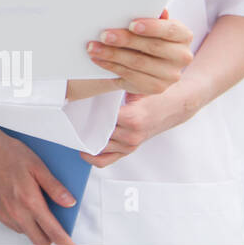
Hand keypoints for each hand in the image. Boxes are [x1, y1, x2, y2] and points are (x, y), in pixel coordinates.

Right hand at [0, 124, 76, 244]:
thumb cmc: (6, 152)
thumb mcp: (37, 165)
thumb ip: (55, 187)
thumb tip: (69, 202)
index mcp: (29, 200)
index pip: (53, 232)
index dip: (65, 242)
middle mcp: (15, 211)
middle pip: (39, 241)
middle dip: (50, 237)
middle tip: (57, 226)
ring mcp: (3, 213)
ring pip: (25, 233)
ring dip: (34, 227)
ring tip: (36, 207)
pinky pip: (13, 226)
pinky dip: (21, 221)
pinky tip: (22, 204)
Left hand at [78, 85, 199, 166]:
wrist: (175, 105)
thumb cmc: (155, 94)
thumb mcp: (136, 86)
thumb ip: (115, 86)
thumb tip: (90, 83)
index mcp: (131, 118)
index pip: (98, 119)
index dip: (82, 112)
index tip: (71, 106)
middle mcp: (130, 136)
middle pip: (95, 134)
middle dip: (81, 125)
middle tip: (68, 116)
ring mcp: (130, 145)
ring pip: (98, 148)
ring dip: (85, 138)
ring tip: (74, 127)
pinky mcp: (129, 150)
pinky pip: (105, 161)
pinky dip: (92, 156)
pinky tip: (83, 146)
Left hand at [86, 11, 192, 94]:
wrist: (142, 64)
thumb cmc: (145, 36)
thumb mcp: (149, 25)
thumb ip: (150, 16)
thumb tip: (156, 9)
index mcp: (183, 36)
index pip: (170, 30)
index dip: (152, 27)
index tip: (132, 24)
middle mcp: (182, 56)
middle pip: (152, 47)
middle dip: (125, 40)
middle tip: (103, 35)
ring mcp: (170, 75)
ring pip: (138, 63)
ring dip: (112, 54)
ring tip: (93, 47)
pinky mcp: (156, 88)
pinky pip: (130, 76)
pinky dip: (111, 66)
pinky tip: (98, 59)